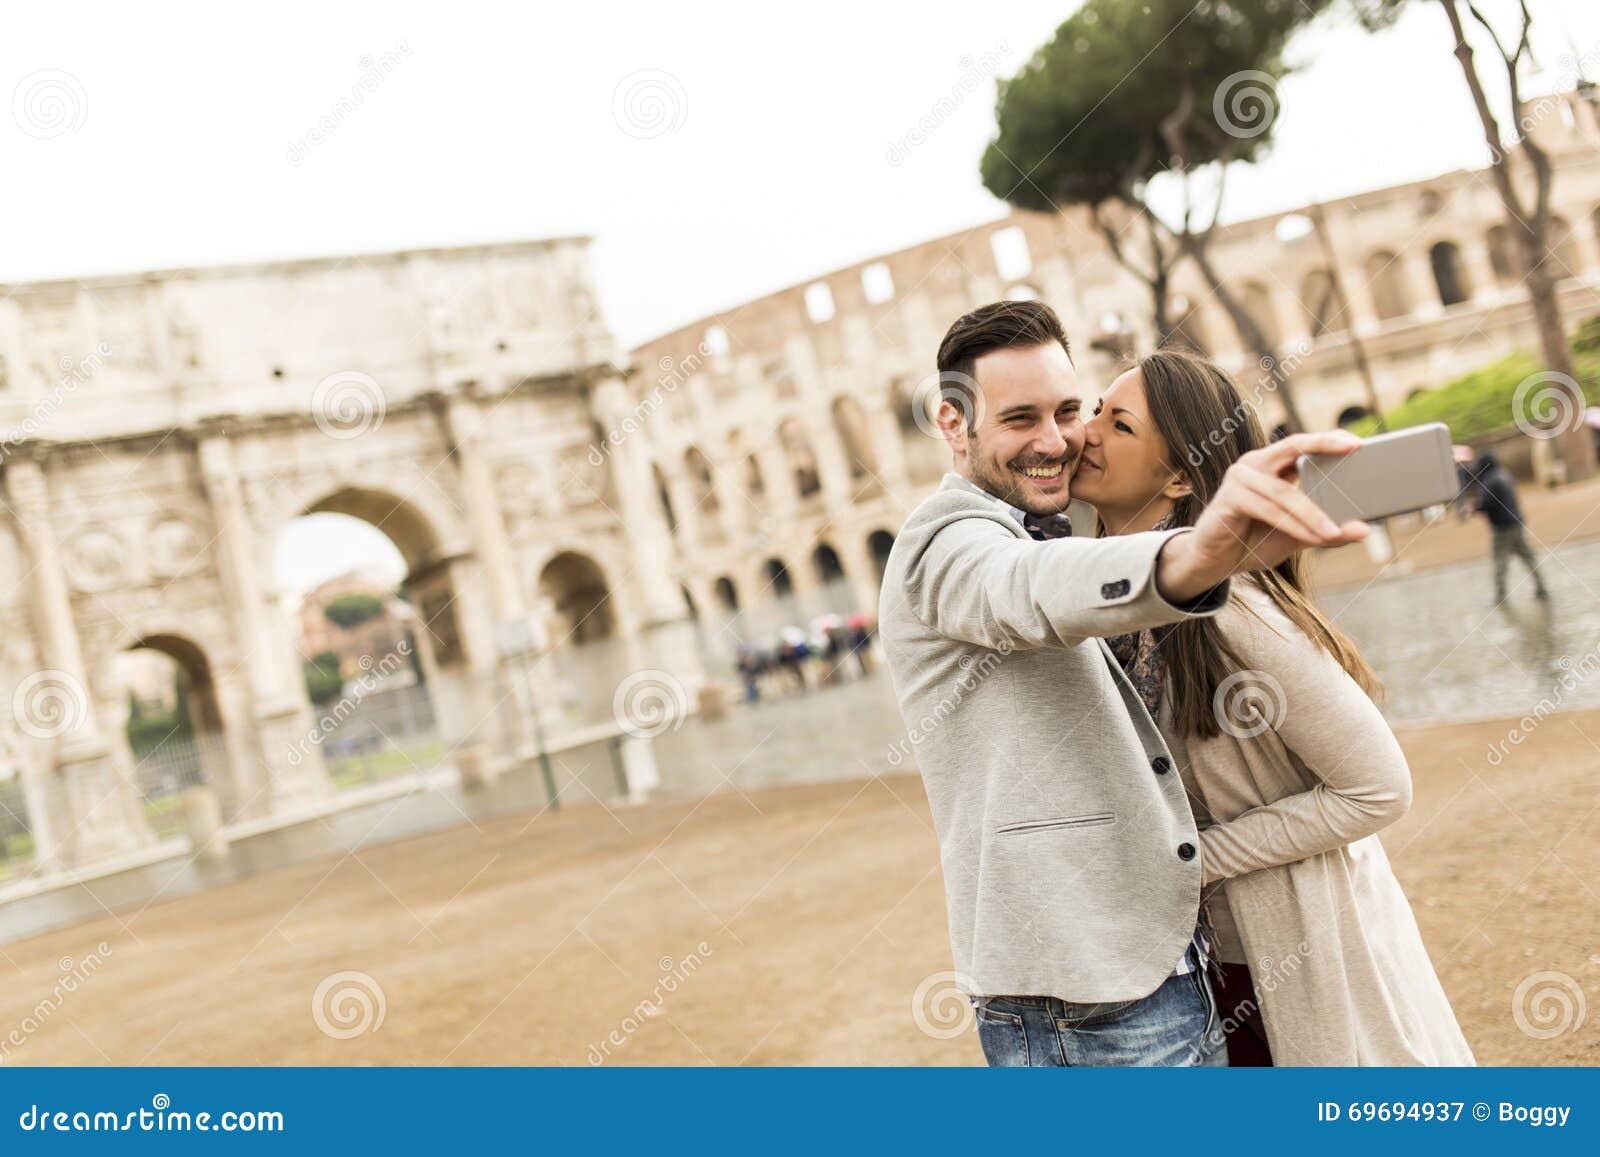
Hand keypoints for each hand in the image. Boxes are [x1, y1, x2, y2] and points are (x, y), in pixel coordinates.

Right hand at [1157, 431, 1368, 602]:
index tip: (1358, 442)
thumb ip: (1328, 531)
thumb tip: (1365, 529)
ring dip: (1312, 515)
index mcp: (1270, 466)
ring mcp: (1239, 479)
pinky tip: (1311, 537)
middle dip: (1324, 445)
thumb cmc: (1253, 542)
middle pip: (1292, 447)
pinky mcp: (1228, 498)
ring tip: (1333, 532)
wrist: (1214, 563)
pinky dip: (1293, 524)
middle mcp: (1254, 465)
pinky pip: (1268, 509)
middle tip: (1354, 449)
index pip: (1302, 445)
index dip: (1328, 440)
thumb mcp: (1298, 536)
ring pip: (1285, 492)